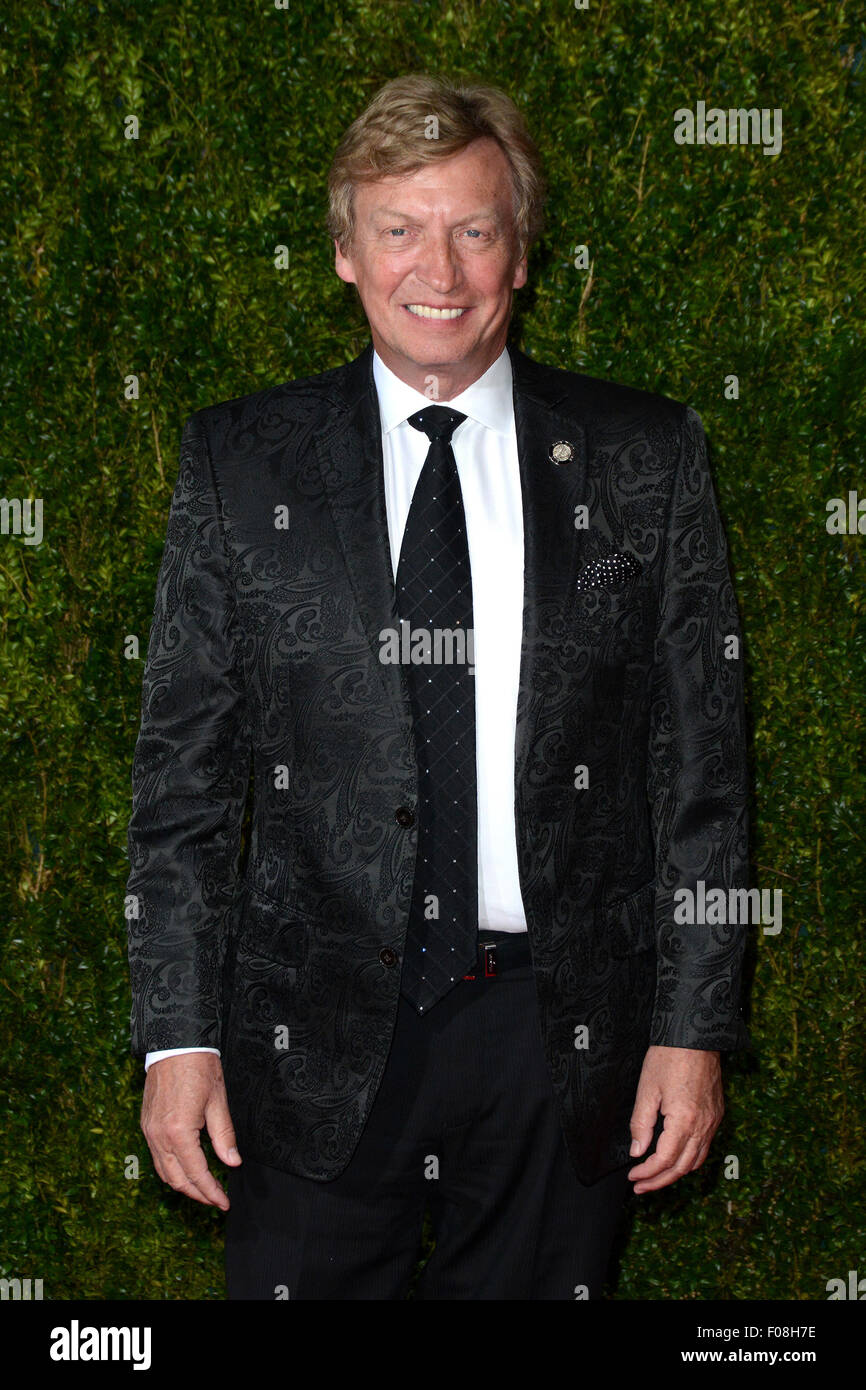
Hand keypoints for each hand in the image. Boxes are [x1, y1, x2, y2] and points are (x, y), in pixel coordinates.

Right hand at [140, 1052, 240, 1209]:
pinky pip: (157, 1157)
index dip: (211, 1192)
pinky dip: (171, 1169)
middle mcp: (158, 1136)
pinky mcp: (146, 1125)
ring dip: (183, 1184)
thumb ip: (224, 1136)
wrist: (175, 1044)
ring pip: (163, 1171)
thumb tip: (232, 1162)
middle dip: (197, 1194)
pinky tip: (186, 1169)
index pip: (197, 1173)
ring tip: (203, 1190)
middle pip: (177, 1179)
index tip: (224, 1202)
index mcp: (178, 1132)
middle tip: (216, 1200)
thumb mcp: (218, 1101)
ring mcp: (148, 1131)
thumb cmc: (199, 1067)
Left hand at [627, 1045, 722, 1193]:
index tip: (632, 1176)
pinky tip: (675, 1157)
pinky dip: (689, 1159)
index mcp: (685, 1121)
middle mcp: (704, 1126)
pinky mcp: (717, 1114)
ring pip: (696, 1160)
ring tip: (655, 1177)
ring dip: (675, 1173)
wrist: (695, 1035)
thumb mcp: (647, 1090)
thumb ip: (641, 1124)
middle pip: (682, 1167)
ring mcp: (714, 1121)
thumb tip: (637, 1152)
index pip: (665, 1160)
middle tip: (640, 1186)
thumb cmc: (669, 1057)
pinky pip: (705, 1146)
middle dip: (660, 1181)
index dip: (647, 1173)